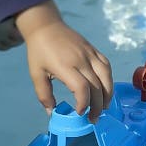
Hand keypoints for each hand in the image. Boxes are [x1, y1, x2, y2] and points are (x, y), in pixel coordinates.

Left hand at [16, 1, 112, 122]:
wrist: (46, 26)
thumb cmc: (39, 52)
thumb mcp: (36, 74)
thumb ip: (44, 95)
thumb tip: (52, 113)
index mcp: (65, 66)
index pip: (82, 88)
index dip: (84, 103)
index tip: (80, 113)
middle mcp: (81, 60)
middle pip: (96, 86)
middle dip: (97, 106)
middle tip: (93, 119)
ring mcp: (90, 54)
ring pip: (106, 76)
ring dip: (108, 94)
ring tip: (103, 108)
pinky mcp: (94, 50)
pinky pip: (106, 66)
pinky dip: (109, 81)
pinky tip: (105, 91)